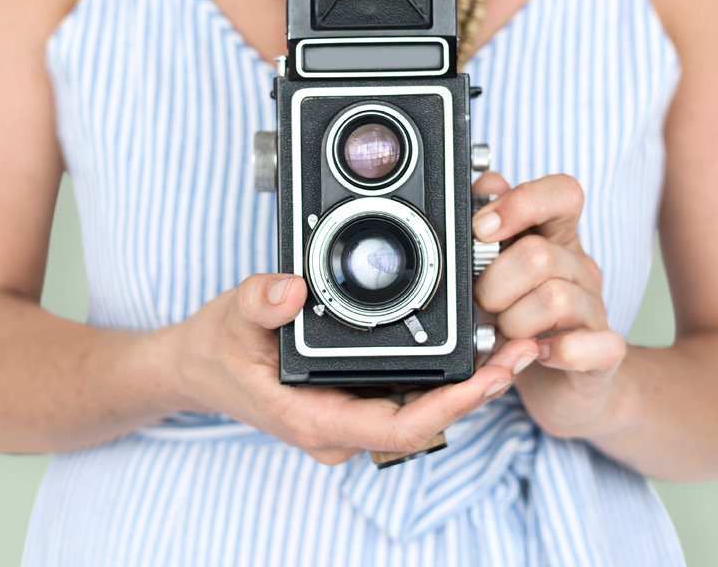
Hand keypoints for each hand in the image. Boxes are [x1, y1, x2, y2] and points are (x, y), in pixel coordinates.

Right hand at [165, 272, 540, 464]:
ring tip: (514, 341)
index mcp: (314, 418)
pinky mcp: (355, 403)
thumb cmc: (214, 350)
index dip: (449, 408)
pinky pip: (407, 397)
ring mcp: (349, 419)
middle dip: (477, 390)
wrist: (195, 369)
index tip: (489, 378)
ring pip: (422, 411)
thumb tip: (288, 289)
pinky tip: (474, 344)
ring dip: (468, 383)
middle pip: (425, 421)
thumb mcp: (229, 317)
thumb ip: (258, 302)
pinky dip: (443, 376)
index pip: (398, 428)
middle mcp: (339, 429)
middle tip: (522, 347)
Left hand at [471, 171, 627, 439]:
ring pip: (555, 300)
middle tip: (483, 303)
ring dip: (514, 322)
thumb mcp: (497, 267)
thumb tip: (486, 182)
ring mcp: (596, 309)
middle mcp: (579, 266)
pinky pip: (588, 346)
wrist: (564, 383)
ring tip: (505, 334)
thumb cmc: (522, 316)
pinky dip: (556, 353)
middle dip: (494, 285)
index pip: (563, 193)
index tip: (482, 228)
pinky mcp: (605, 353)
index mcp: (556, 235)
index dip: (522, 203)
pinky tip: (537, 354)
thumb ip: (491, 223)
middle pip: (540, 255)